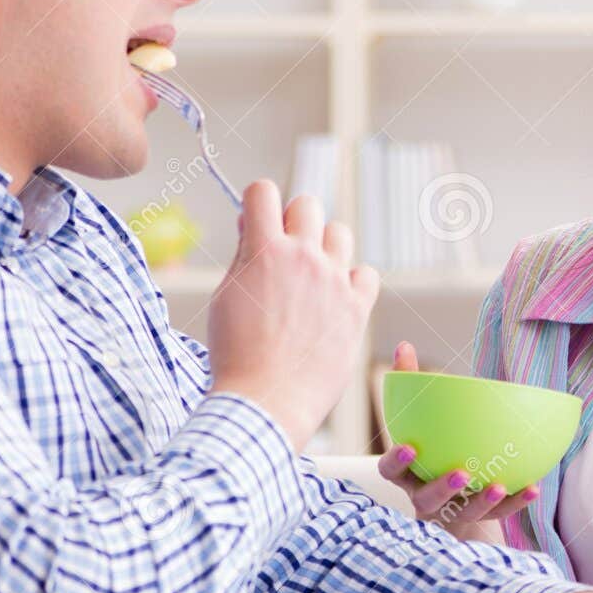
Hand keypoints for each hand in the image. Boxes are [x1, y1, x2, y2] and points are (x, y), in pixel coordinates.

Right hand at [208, 180, 379, 452]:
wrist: (265, 402)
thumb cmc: (236, 355)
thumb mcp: (225, 297)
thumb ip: (244, 255)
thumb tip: (253, 223)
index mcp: (265, 251)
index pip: (263, 191)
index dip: (257, 203)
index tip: (256, 225)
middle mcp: (304, 258)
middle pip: (307, 205)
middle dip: (292, 223)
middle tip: (283, 255)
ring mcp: (334, 282)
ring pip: (340, 234)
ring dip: (324, 248)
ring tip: (311, 279)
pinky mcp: (357, 309)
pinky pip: (366, 273)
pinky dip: (352, 282)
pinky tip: (336, 301)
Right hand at [377, 342, 543, 537]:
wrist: (446, 502)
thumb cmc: (429, 448)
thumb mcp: (417, 421)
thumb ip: (409, 385)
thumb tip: (403, 344)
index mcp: (406, 473)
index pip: (390, 470)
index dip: (396, 462)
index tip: (409, 447)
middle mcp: (424, 496)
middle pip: (427, 497)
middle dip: (442, 488)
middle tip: (461, 473)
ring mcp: (451, 512)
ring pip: (463, 510)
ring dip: (481, 501)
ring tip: (498, 483)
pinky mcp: (477, 519)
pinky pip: (497, 514)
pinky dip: (515, 502)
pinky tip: (533, 487)